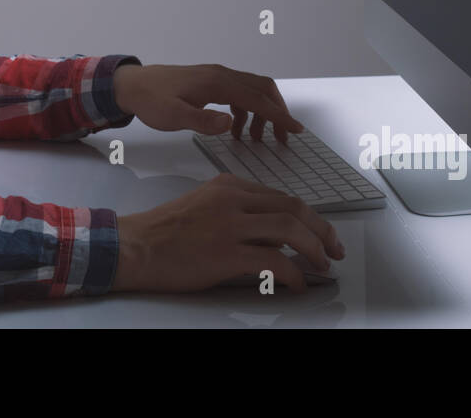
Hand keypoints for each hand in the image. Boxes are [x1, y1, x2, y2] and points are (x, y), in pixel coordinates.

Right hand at [112, 174, 345, 292]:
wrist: (134, 246)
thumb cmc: (164, 232)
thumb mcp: (204, 206)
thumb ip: (238, 212)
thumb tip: (274, 237)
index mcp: (228, 186)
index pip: (281, 196)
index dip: (308, 216)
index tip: (321, 234)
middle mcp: (232, 200)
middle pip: (293, 208)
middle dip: (322, 230)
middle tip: (335, 250)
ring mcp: (229, 225)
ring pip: (289, 229)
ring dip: (314, 248)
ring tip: (322, 265)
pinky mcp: (225, 253)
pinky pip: (273, 262)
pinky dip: (292, 274)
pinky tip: (297, 284)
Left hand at [113, 62, 302, 142]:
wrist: (133, 85)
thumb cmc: (151, 101)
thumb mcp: (174, 116)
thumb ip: (202, 121)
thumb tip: (231, 124)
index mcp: (217, 83)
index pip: (258, 98)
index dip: (279, 115)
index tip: (296, 130)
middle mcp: (221, 75)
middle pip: (262, 89)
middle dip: (277, 112)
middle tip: (283, 138)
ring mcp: (216, 76)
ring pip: (251, 90)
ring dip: (261, 114)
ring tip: (257, 140)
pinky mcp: (210, 82)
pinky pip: (238, 93)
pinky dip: (245, 111)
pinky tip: (236, 129)